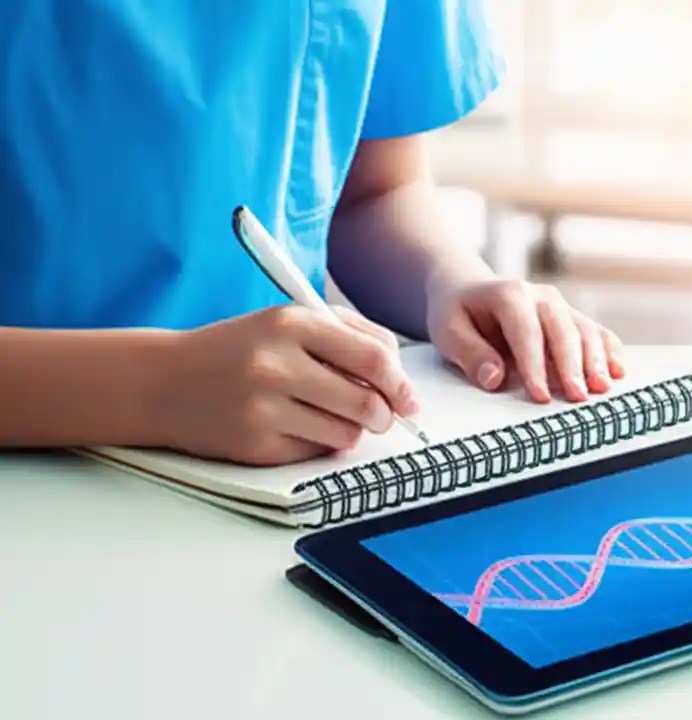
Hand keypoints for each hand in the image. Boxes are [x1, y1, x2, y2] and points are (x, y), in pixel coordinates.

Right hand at [154, 305, 418, 465]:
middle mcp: (276, 363)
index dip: (400, 382)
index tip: (407, 396)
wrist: (162, 381)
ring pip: (347, 432)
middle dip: (386, 414)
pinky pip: (316, 450)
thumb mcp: (287, 323)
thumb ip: (349, 338)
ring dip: (351, 429)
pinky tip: (294, 425)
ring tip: (329, 414)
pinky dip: (318, 442)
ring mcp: (263, 407)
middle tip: (382, 415)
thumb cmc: (239, 349)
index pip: (373, 356)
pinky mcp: (255, 444)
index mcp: (290, 323)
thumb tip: (401, 382)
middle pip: (367, 401)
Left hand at [426, 278, 624, 402]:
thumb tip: (494, 377)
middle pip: (563, 330)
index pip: (526, 332)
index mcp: (509, 294)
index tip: (540, 395)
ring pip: (586, 330)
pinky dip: (610, 351)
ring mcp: (561, 306)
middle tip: (578, 397)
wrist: (468, 291)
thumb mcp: (447, 331)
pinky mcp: (572, 319)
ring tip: (602, 388)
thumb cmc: (458, 314)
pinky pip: (597, 332)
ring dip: (596, 360)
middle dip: (573, 365)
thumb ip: (469, 354)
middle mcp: (541, 297)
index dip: (535, 365)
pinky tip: (618, 370)